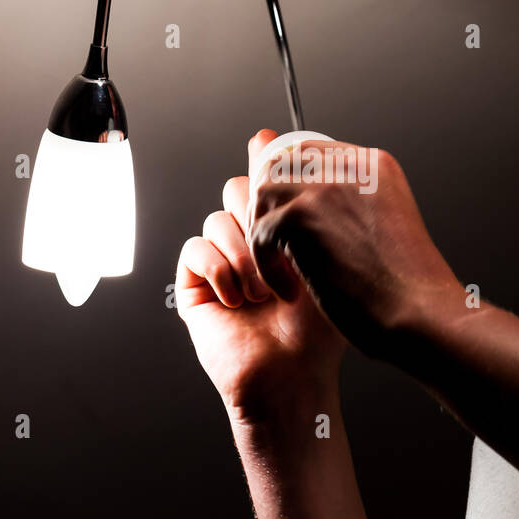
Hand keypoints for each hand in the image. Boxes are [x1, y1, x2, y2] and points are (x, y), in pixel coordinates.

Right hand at [176, 129, 346, 423]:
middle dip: (259, 216)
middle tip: (280, 248)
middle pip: (237, 189)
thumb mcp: (323, 254)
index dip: (267, 174)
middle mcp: (249, 241)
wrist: (295, 374)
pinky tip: (239, 299)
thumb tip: (286, 144)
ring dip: (245, 254)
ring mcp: (220, 262)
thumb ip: (304, 201)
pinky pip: (195, 248)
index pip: (265, 181)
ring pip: (217, 219)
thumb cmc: (318, 326)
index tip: (275, 165)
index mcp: (280, 229)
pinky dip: (219, 270)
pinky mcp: (194, 284)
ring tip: (266, 292)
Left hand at [247, 134, 461, 360]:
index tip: (287, 223)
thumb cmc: (409, 292)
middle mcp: (352, 167)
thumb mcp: (386, 230)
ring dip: (265, 234)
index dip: (290, 185)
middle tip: (273, 244)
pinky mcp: (303, 215)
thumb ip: (353, 210)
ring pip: (265, 192)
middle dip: (270, 203)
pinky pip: (260, 231)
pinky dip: (266, 267)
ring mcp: (326, 188)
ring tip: (283, 270)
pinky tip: (290, 292)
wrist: (421, 315)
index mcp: (376, 167)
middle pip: (282, 162)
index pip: (311, 153)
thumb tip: (311, 216)